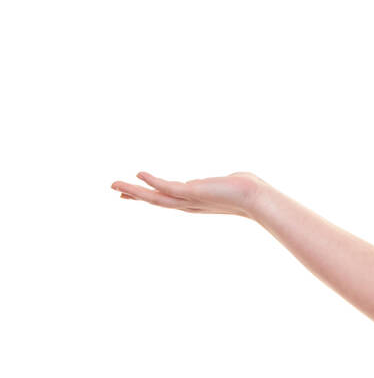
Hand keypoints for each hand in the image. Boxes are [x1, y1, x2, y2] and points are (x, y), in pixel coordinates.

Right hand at [110, 170, 266, 217]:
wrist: (255, 198)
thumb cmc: (248, 191)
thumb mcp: (230, 184)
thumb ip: (225, 183)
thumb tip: (232, 179)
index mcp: (194, 201)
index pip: (165, 199)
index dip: (148, 195)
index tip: (133, 192)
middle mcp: (188, 203)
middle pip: (155, 200)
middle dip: (134, 194)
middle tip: (114, 188)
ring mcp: (189, 200)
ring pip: (155, 198)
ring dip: (135, 191)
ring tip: (115, 185)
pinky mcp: (193, 193)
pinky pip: (168, 187)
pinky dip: (153, 182)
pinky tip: (140, 174)